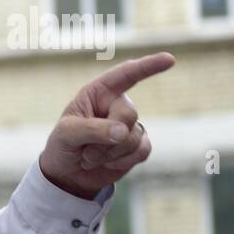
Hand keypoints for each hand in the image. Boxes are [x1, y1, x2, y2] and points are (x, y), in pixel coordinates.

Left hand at [39, 53, 175, 199]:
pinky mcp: (139, 145)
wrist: (68, 174)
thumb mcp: (67, 134)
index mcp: (98, 92)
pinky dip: (120, 162)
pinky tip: (106, 163)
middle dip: (107, 137)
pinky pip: (141, 152)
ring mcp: (130, 125)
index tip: (169, 59)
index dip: (147, 66)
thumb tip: (123, 132)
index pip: (125, 74)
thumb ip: (92, 129)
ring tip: (89, 157)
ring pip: (133, 138)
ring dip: (107, 154)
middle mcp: (117, 105)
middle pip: (128, 114)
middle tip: (85, 149)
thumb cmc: (63, 145)